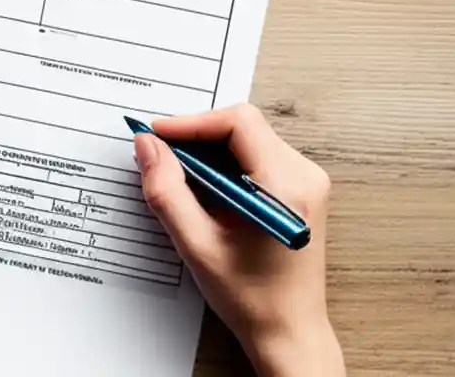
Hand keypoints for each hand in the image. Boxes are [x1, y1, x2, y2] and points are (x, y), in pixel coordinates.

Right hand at [134, 104, 343, 376]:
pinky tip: (203, 189)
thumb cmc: (251, 297)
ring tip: (179, 176)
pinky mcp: (300, 190)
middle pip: (243, 126)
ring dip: (209, 150)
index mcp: (286, 186)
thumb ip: (167, 191)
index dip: (190, 123)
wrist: (289, 331)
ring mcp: (307, 182)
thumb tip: (148, 146)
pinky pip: (257, 156)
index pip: (237, 123)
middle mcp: (305, 176)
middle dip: (196, 136)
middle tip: (160, 156)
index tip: (156, 136)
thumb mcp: (197, 245)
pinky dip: (224, 163)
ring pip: (248, 139)